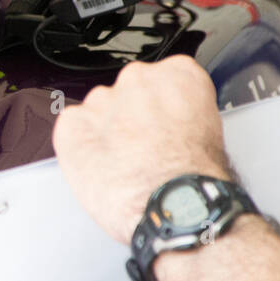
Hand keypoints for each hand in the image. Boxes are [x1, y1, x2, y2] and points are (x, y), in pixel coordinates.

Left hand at [51, 56, 230, 243]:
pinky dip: (79, 146)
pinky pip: (70, 128)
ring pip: (97, 110)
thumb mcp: (208, 131)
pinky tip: (100, 166)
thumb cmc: (193, 179)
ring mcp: (102, 100)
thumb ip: (182, 113)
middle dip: (129, 118)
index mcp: (178, 75)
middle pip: (127, 91)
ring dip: (103, 132)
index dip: (158, 106)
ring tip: (121, 165)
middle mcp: (138, 80)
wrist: (172, 205)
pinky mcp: (72, 124)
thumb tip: (170, 125)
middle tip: (140, 149)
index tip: (159, 122)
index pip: (161, 75)